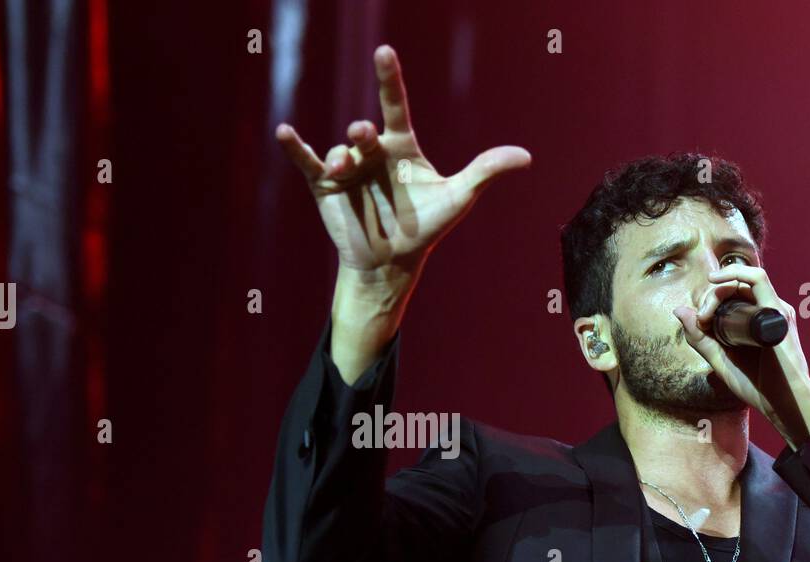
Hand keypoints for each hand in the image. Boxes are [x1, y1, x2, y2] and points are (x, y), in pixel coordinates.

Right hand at [275, 45, 530, 279]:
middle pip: (365, 130)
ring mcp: (347, 168)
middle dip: (362, 131)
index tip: (383, 51)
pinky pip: (306, 161)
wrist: (393, 262)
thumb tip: (526, 156)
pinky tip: (283, 132)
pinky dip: (295, 147)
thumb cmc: (425, 228)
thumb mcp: (459, 198)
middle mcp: (372, 152)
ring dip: (340, 157)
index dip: (389, 78)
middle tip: (363, 132)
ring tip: (341, 170)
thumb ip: (486, 171)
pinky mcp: (324, 186)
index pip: (396, 104)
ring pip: (339, 150)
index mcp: (401, 146)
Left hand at [673, 265, 809, 449]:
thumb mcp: (719, 360)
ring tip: (707, 315)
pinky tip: (716, 281)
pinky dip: (736, 273)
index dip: (708, 301)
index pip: (729, 295)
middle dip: (710, 297)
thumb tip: (679, 310)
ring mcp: (773, 309)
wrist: (782, 403)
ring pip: (742, 281)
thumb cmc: (756, 385)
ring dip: (718, 290)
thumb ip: (700, 338)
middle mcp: (765, 310)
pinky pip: (758, 279)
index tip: (698, 322)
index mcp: (754, 320)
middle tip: (701, 320)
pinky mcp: (778, 312)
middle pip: (734, 286)